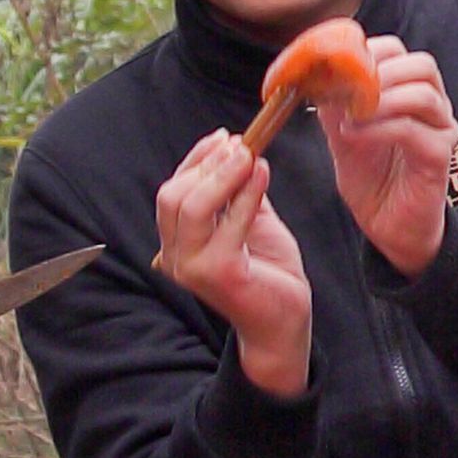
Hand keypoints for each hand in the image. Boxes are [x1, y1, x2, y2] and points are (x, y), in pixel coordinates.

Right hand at [154, 130, 315, 396]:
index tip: (224, 137)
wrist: (284, 321)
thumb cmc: (267, 272)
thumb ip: (238, 192)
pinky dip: (246, 194)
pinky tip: (263, 174)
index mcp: (177, 243)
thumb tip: (238, 150)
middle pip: (173, 196)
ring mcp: (192, 268)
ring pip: (192, 207)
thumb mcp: (250, 221)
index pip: (173, 191)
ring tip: (249, 155)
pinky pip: (228, 225)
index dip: (196, 160)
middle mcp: (175, 257)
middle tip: (240, 144)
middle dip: (207, 164)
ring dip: (223, 174)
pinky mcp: (218, 274)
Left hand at [321, 38, 457, 276]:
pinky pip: (413, 130)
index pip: (397, 50)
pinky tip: (353, 135)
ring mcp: (441, 130)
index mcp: (410, 91)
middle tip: (345, 90)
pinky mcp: (439, 156)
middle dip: (378, 72)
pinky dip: (378, 127)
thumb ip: (334, 102)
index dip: (365, 51)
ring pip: (422, 93)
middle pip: (420, 65)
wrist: (389, 225)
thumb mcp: (343, 131)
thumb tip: (312, 72)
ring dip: (379, 99)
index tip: (333, 66)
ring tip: (349, 117)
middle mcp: (434, 106)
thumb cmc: (371, 177)